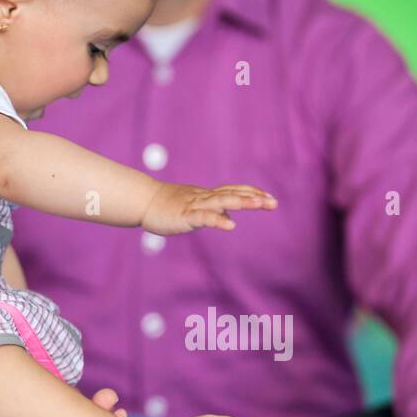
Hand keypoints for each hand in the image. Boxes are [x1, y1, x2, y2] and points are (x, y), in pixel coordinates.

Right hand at [141, 182, 276, 234]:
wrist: (143, 200)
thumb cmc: (166, 205)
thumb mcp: (193, 208)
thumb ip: (212, 211)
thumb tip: (230, 218)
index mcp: (206, 196)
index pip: (233, 191)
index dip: (252, 193)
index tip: (269, 198)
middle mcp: (204, 197)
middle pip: (232, 194)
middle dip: (254, 198)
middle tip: (274, 202)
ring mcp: (195, 205)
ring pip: (221, 202)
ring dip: (241, 202)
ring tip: (259, 205)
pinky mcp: (185, 216)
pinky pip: (203, 218)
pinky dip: (217, 220)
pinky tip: (230, 226)